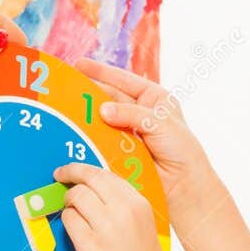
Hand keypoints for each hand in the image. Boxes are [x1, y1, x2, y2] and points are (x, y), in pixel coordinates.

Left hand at [54, 163, 176, 250]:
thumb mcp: (141, 219)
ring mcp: (106, 228)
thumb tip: (90, 185)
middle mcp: (122, 210)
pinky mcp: (91, 246)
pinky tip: (74, 228)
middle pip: (87, 179)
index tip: (69, 170)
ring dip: (68, 202)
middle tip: (59, 177)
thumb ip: (121, 201)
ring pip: (75, 197)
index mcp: (136, 202)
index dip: (81, 169)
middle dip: (69, 175)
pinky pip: (69, 220)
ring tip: (71, 211)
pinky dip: (68, 220)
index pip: (103, 173)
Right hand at [75, 58, 219, 209]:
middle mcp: (139, 112)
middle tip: (66, 89)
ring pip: (103, 120)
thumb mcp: (160, 123)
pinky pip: (102, 140)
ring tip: (65, 110)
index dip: (101, 72)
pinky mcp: (120, 151)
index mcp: (153, 98)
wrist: (184, 186)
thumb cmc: (182, 149)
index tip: (80, 64)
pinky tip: (74, 134)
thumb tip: (103, 109)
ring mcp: (128, 132)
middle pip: (109, 98)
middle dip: (89, 93)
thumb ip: (132, 113)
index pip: (123, 80)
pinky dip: (89, 137)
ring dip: (86, 116)